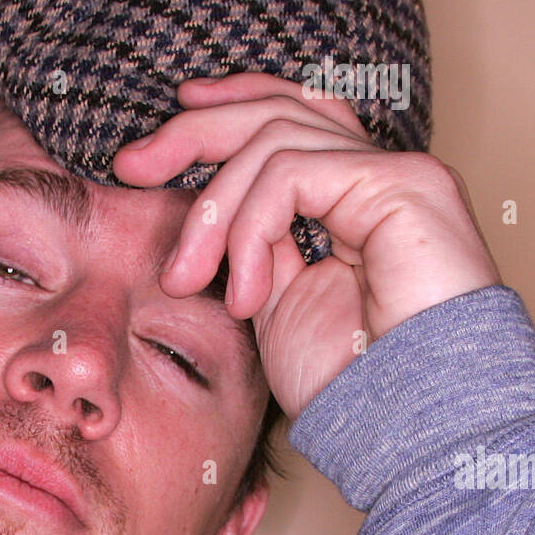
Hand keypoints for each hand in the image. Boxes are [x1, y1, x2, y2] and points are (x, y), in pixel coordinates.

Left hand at [111, 72, 501, 419]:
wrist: (403, 426)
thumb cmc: (349, 385)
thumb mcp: (278, 305)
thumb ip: (254, 248)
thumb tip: (204, 214)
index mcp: (356, 198)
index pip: (291, 120)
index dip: (224, 112)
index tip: (156, 144)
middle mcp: (381, 174)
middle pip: (279, 109)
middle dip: (194, 133)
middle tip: (131, 167)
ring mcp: (396, 175)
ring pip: (275, 140)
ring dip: (213, 212)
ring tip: (188, 280)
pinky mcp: (402, 185)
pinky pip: (293, 174)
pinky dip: (249, 230)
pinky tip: (247, 295)